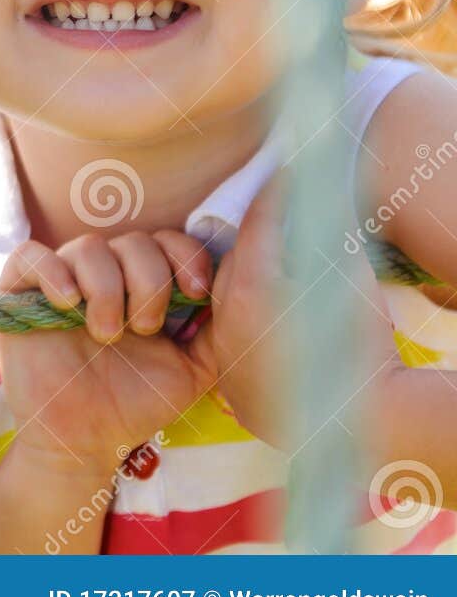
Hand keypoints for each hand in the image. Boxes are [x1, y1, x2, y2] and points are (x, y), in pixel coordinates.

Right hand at [0, 230, 217, 472]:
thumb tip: (240, 284)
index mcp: (143, 283)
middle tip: (144, 329)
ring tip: (107, 334)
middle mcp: (104, 274)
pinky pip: (30, 255)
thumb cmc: (138, 404)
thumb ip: (217, 328)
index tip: (195, 293)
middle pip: (133, 240)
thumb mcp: (195, 368)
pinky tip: (69, 304)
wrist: (85, 441)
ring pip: (88, 247)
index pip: (168, 240)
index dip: (186, 256)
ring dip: (106, 287)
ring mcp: (60, 280)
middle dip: (149, 281)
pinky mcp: (18, 292)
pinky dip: (52, 272)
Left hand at [185, 171, 403, 450]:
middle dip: (256, 243)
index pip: (256, 225)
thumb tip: (320, 201)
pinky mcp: (232, 389)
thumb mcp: (347, 277)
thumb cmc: (364, 344)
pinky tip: (272, 325)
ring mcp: (225, 358)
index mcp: (249, 287)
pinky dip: (249, 329)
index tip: (282, 174)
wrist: (371, 422)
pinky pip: (233, 346)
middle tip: (279, 224)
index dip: (272, 196)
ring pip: (229, 307)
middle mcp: (225, 321)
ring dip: (249, 288)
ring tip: (278, 276)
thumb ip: (325, 234)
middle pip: (235, 265)